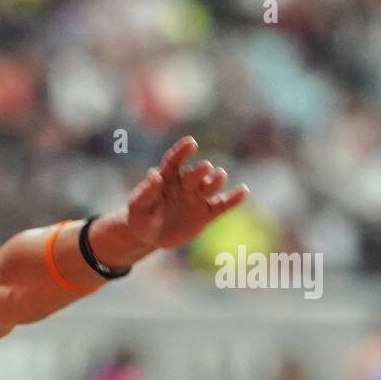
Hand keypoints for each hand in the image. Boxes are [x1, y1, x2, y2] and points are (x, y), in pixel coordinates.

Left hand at [125, 136, 247, 249]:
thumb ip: (145, 193)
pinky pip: (223, 205)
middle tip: (204, 168)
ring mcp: (197, 197)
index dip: (182, 151)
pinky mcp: (207, 213)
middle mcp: (185, 183)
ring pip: (211, 185)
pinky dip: (233, 199)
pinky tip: (243, 191)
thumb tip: (153, 174)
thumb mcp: (137, 208)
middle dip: (200, 171)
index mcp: (167, 177)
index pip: (174, 161)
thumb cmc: (140, 218)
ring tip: (219, 176)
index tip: (191, 143)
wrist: (150, 237)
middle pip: (196, 173)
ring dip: (216, 180)